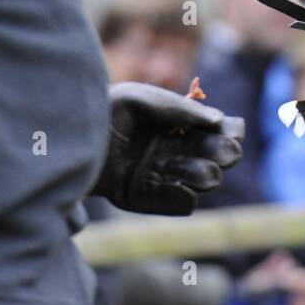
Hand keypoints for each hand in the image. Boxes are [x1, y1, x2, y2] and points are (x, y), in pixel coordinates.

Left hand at [91, 82, 243, 215]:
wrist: (71, 136)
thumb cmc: (108, 109)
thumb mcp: (144, 100)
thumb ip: (181, 108)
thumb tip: (221, 120)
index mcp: (182, 124)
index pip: (222, 131)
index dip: (233, 132)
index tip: (232, 131)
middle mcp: (178, 150)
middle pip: (222, 157)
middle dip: (226, 154)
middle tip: (223, 151)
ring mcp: (164, 174)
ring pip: (207, 180)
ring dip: (204, 172)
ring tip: (188, 165)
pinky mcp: (147, 197)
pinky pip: (183, 203)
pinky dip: (184, 195)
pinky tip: (178, 186)